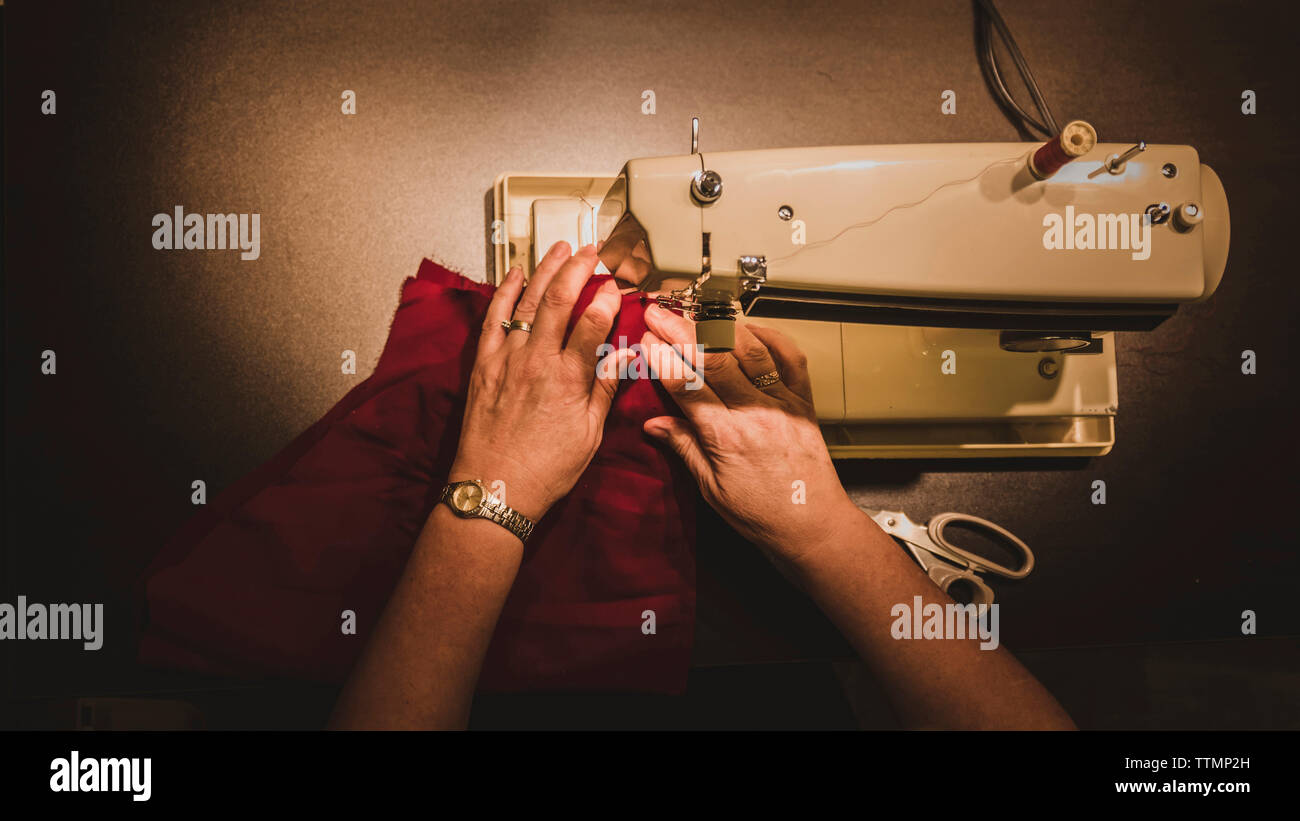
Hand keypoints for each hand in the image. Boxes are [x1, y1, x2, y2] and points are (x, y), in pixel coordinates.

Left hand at [449, 242, 625, 521]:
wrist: (493, 490)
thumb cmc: (543, 470)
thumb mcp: (589, 435)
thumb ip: (604, 389)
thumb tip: (621, 356)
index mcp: (567, 379)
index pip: (592, 322)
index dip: (606, 298)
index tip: (616, 286)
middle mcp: (535, 361)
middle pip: (559, 300)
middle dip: (578, 268)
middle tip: (592, 252)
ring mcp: (506, 360)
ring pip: (526, 302)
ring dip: (545, 271)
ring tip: (560, 249)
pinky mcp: (483, 366)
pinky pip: (493, 319)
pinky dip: (504, 293)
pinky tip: (516, 276)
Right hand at [641, 304, 860, 565]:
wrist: (812, 525)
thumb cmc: (762, 515)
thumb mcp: (711, 489)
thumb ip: (684, 449)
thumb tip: (652, 423)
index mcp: (726, 438)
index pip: (687, 386)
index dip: (663, 358)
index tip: (646, 340)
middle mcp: (755, 413)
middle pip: (713, 359)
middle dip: (681, 332)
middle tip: (659, 314)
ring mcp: (782, 403)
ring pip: (749, 350)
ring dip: (718, 326)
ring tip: (695, 313)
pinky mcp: (803, 402)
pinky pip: (789, 357)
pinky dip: (769, 336)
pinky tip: (747, 327)